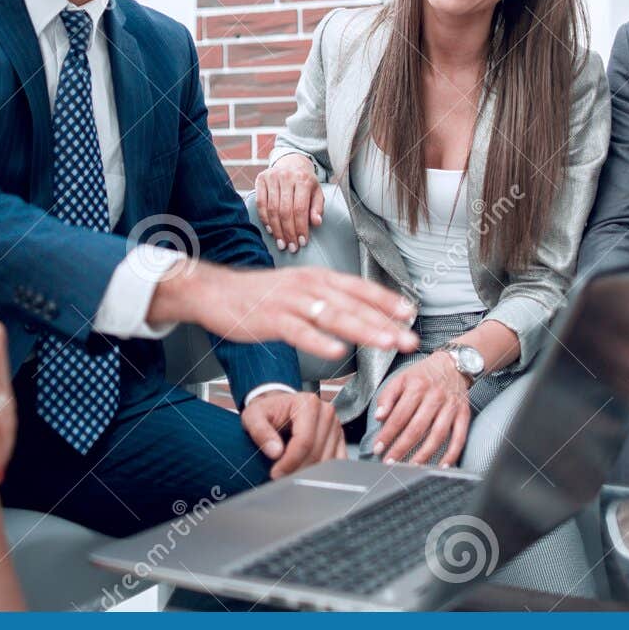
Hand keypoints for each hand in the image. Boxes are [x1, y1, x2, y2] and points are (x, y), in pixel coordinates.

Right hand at [148, 260, 418, 359]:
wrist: (217, 292)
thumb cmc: (261, 295)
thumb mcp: (299, 288)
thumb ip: (327, 299)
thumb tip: (360, 312)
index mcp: (318, 277)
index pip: (359, 288)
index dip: (386, 301)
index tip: (411, 313)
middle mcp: (309, 286)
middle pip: (353, 305)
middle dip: (385, 322)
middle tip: (410, 338)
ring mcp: (290, 302)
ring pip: (333, 317)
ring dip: (363, 330)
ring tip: (387, 343)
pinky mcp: (272, 319)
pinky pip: (299, 332)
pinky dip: (319, 342)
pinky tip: (338, 352)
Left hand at [240, 390, 343, 477]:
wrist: (279, 407)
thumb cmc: (268, 411)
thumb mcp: (253, 415)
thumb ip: (260, 431)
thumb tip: (275, 451)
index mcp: (308, 403)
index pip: (304, 441)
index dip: (290, 462)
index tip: (276, 473)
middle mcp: (326, 413)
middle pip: (316, 453)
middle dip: (297, 470)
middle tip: (280, 477)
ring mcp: (336, 427)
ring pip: (327, 462)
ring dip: (308, 474)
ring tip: (290, 474)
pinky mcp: (340, 440)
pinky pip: (336, 463)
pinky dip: (321, 474)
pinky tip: (305, 473)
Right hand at [254, 154, 323, 253]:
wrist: (292, 163)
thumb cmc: (306, 182)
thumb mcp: (317, 192)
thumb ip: (317, 208)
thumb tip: (316, 222)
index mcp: (303, 179)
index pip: (300, 208)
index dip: (300, 227)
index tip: (302, 242)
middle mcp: (287, 176)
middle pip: (285, 211)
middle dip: (288, 232)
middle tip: (290, 247)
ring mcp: (272, 177)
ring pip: (272, 209)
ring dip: (276, 229)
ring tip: (281, 243)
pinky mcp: (261, 179)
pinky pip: (260, 203)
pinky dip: (264, 219)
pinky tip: (271, 230)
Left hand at [371, 351, 472, 466]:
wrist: (453, 365)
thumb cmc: (424, 374)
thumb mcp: (401, 378)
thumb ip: (387, 396)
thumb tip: (379, 416)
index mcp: (417, 387)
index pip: (399, 415)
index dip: (387, 434)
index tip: (378, 448)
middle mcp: (435, 397)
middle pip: (417, 428)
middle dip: (401, 448)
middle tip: (389, 461)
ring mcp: (451, 407)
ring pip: (437, 435)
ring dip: (424, 454)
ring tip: (411, 467)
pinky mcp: (464, 414)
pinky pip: (459, 437)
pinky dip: (452, 454)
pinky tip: (442, 465)